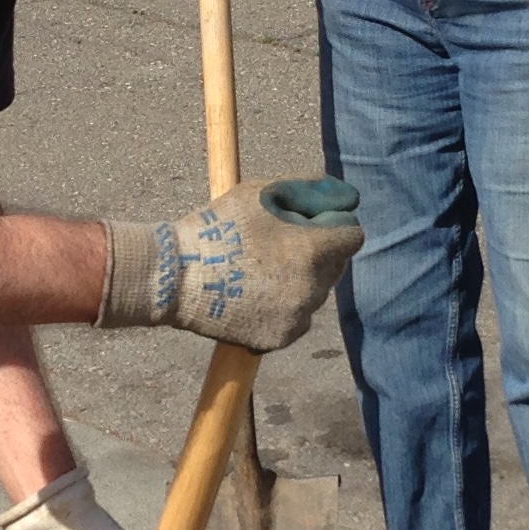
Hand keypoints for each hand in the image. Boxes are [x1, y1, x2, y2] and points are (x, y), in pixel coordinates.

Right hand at [99, 177, 361, 353]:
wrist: (175, 278)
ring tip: (262, 272)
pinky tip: (256, 296)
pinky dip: (285, 309)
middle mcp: (311, 287)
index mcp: (311, 249)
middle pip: (336, 267)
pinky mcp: (279, 338)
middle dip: (318, 254)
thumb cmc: (217, 227)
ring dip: (301, 282)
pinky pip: (297, 319)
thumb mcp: (260, 193)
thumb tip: (347, 197)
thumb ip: (309, 190)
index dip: (332, 226)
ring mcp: (296, 317)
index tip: (309, 225)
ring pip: (316, 294)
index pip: (353, 236)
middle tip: (278, 247)